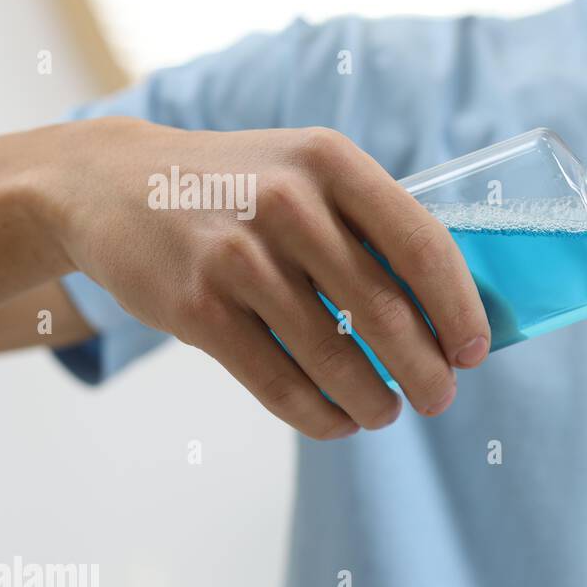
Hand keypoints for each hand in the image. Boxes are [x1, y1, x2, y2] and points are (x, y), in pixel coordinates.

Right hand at [43, 117, 489, 437]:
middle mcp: (288, 203)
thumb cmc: (240, 186)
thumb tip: (448, 310)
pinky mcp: (197, 307)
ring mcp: (237, 256)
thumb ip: (371, 222)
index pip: (424, 246)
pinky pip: (277, 384)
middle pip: (385, 312)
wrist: (111, 184)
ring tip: (387, 413)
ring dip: (374, 402)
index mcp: (332, 162)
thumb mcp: (307, 170)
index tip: (474, 352)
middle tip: (439, 398)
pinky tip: (338, 423)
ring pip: (334, 358)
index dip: (459, 310)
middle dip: (426, 371)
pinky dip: (319, 416)